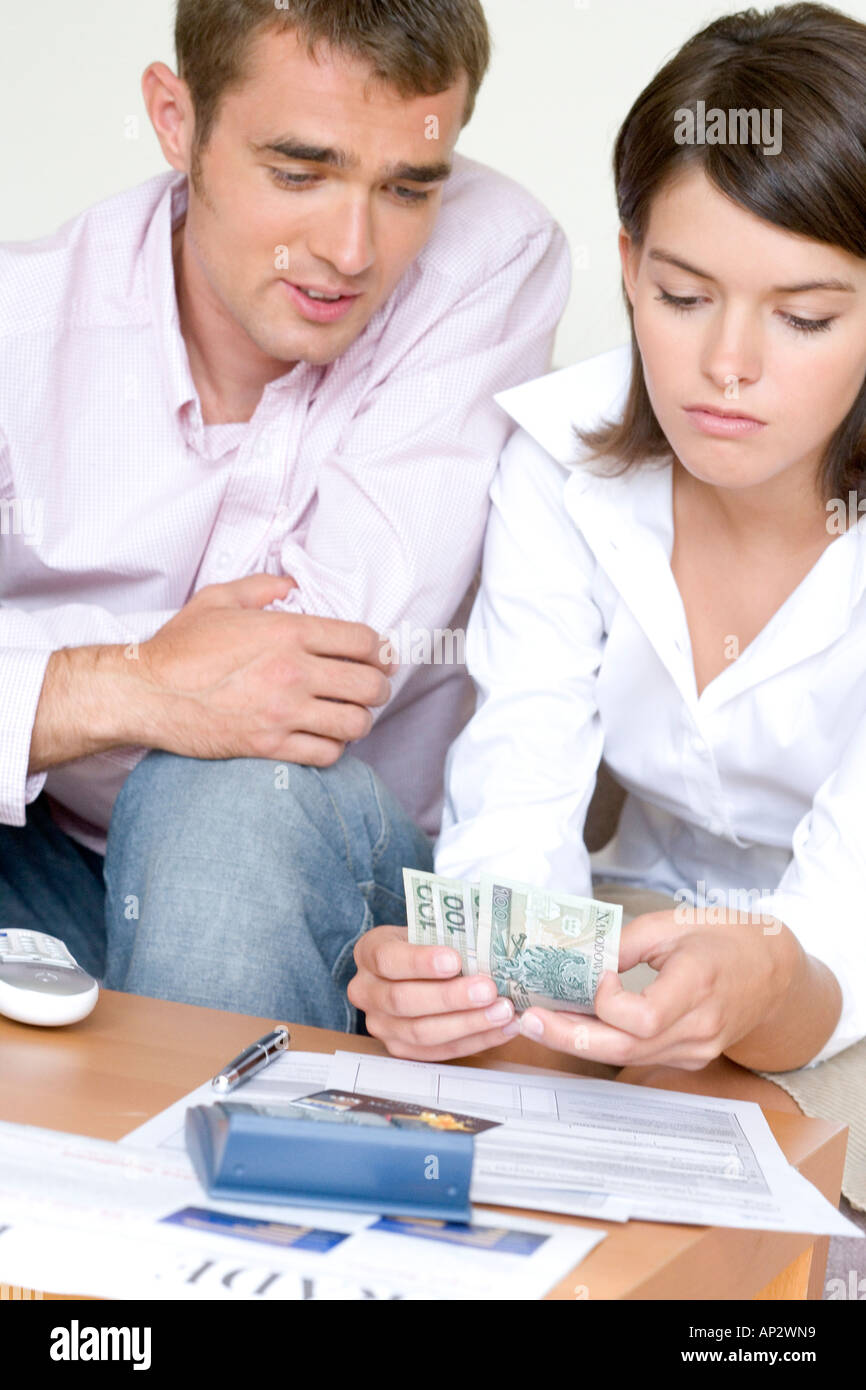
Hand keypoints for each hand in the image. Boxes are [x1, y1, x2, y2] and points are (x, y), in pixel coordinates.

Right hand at [138, 573, 392, 763]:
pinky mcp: (269, 746)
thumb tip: (292, 587)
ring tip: (349, 715)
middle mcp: (293, 671)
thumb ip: (262, 587)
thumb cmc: (179, 648)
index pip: (363, 641)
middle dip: (377, 687)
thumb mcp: (219, 599)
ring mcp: (283, 712)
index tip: (379, 657)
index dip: (380, 650)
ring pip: (355, 723)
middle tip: (371, 688)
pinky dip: (334, 747)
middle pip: (369, 685)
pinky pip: (327, 753)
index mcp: (288, 632)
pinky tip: (324, 738)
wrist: (146, 694)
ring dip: (359, 720)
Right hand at [348, 925, 520, 1059]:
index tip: (455, 960)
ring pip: (421, 1032)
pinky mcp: (400, 1049)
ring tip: (503, 1013)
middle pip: (402, 1001)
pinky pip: (438, 1051)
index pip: (388, 959)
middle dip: (450, 998)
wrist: (414, 970)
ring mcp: (380, 1025)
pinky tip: (503, 1030)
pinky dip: (475, 1041)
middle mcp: (366, 992)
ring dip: (468, 1024)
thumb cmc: (427, 944)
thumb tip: (490, 950)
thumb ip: (449, 939)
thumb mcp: (429, 930)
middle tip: (488, 990)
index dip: (420, 962)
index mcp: (369, 953)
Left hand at [517, 908, 797, 1069]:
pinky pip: (638, 1056)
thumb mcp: (675, 923)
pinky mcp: (688, 1058)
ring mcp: (695, 1050)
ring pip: (626, 1058)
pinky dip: (603, 1042)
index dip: (606, 1001)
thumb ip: (625, 942)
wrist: (774, 972)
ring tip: (539, 1019)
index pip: (642, 1017)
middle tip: (529, 1018)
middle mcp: (699, 1028)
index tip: (595, 973)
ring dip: (579, 1041)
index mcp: (699, 986)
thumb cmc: (725, 938)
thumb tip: (577, 958)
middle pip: (624, 1048)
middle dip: (569, 1035)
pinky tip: (575, 1024)